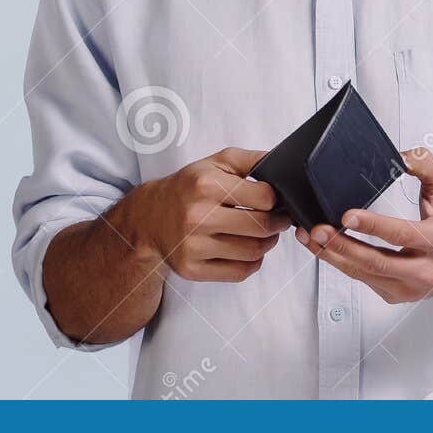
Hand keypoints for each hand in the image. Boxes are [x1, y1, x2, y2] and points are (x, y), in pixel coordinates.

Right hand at [116, 147, 290, 282]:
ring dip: (267, 243)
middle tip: (278, 219)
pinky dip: (252, 262)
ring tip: (263, 233)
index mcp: (206, 185)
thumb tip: (282, 163)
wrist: (149, 216)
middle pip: (261, 227)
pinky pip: (239, 272)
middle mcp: (197, 216)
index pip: (264, 197)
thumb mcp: (216, 163)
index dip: (276, 199)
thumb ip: (251, 160)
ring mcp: (193, 246)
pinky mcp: (191, 269)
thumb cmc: (188, 187)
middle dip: (277, 223)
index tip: (274, 200)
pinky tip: (247, 249)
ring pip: (253, 252)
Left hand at [295, 147, 432, 303]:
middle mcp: (424, 270)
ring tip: (309, 237)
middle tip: (316, 230)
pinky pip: (362, 279)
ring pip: (363, 274)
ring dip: (332, 256)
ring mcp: (407, 287)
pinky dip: (340, 263)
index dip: (373, 226)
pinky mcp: (394, 294)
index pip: (402, 235)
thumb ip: (425, 165)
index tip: (347, 215)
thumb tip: (397, 155)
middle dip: (341, 245)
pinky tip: (323, 248)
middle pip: (375, 262)